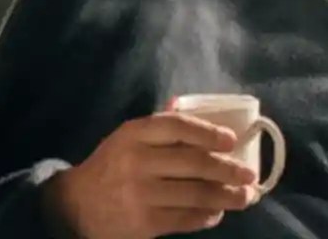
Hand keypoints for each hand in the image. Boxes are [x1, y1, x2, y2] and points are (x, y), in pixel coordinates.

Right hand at [42, 112, 259, 238]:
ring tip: (245, 196)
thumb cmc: (111, 167)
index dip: (207, 132)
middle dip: (227, 169)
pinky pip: (187, 218)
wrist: (77, 206)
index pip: (176, 126)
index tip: (231, 140)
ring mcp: (141, 193)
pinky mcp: (146, 222)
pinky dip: (208, 216)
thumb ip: (157, 127)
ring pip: (196, 193)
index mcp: (133, 134)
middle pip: (193, 162)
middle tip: (250, 174)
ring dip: (227, 196)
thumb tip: (188, 104)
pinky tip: (217, 212)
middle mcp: (137, 161)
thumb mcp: (126, 140)